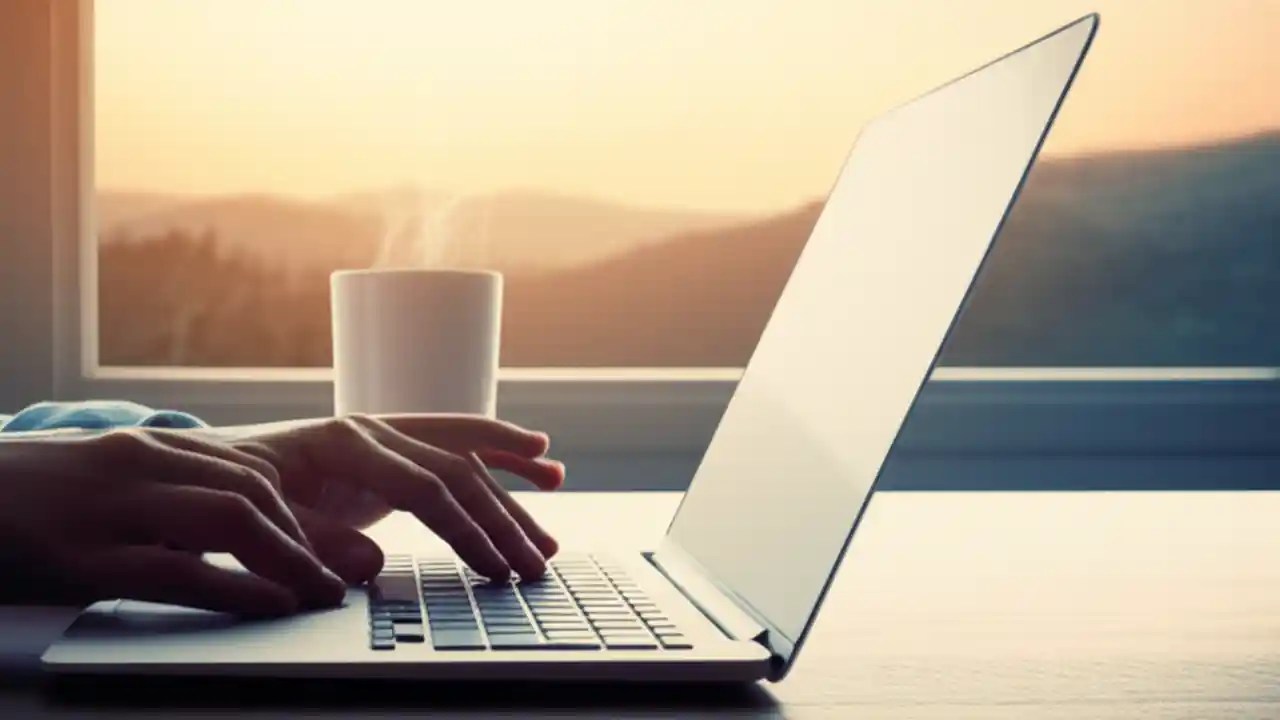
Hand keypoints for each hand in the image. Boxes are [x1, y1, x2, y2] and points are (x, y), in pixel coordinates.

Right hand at [0, 429, 345, 614]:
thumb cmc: (20, 500)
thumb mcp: (102, 487)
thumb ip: (164, 497)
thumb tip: (231, 533)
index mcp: (147, 447)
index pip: (251, 470)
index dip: (302, 513)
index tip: (332, 548)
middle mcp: (137, 464)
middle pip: (255, 489)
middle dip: (311, 536)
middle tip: (346, 576)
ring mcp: (108, 508)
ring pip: (228, 519)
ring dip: (290, 559)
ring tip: (322, 595)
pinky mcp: (79, 557)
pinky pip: (175, 569)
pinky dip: (234, 587)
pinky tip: (272, 604)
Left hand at [202, 414, 564, 583]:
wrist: (204, 472)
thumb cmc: (224, 498)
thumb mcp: (253, 525)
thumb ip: (308, 541)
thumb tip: (370, 565)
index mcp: (342, 443)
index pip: (425, 485)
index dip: (466, 529)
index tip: (496, 568)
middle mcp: (373, 430)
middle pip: (458, 471)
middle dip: (503, 520)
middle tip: (537, 563)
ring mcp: (386, 436)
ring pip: (466, 459)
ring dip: (514, 493)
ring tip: (552, 525)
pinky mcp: (391, 451)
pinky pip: (457, 447)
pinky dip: (500, 449)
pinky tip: (540, 456)